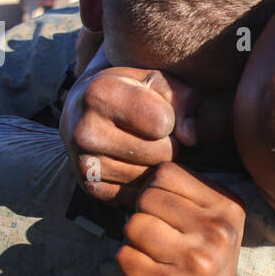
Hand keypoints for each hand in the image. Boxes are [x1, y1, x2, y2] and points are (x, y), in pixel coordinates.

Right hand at [60, 50, 199, 205]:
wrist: (84, 109)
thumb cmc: (130, 91)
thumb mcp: (158, 81)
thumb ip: (183, 101)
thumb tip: (190, 138)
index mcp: (100, 94)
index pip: (161, 122)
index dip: (169, 117)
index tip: (157, 111)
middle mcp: (85, 131)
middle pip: (161, 153)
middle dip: (168, 143)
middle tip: (154, 133)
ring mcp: (84, 163)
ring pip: (150, 176)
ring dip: (157, 163)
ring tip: (143, 145)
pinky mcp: (90, 188)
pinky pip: (138, 194)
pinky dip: (143, 181)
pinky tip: (134, 162)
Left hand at [117, 163, 245, 275]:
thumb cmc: (199, 262)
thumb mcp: (210, 221)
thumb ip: (183, 191)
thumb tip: (137, 161)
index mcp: (229, 209)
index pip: (167, 173)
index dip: (155, 190)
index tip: (167, 215)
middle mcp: (218, 234)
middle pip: (148, 197)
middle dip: (143, 215)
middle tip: (158, 239)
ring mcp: (195, 263)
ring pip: (135, 225)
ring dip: (134, 241)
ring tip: (153, 256)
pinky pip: (125, 256)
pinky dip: (129, 265)